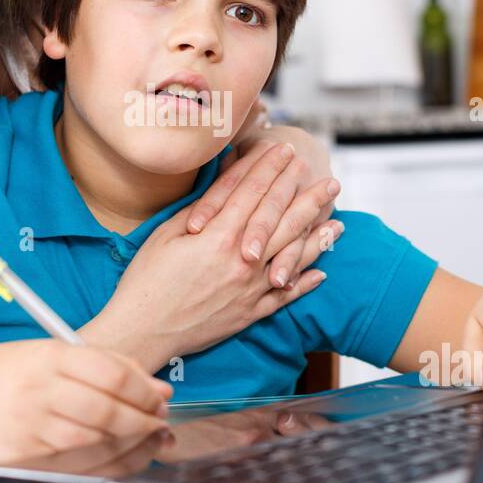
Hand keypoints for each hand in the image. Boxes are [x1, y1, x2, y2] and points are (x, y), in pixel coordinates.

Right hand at [0, 339, 171, 464]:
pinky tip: (121, 456)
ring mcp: (27, 425)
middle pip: (106, 413)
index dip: (144, 392)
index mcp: (50, 356)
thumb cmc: (16, 372)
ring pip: (94, 444)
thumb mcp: (57, 353)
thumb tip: (160, 391)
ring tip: (147, 439)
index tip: (160, 399)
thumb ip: (110, 366)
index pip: (112, 375)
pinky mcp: (20, 456)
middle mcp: (38, 390)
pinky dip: (107, 464)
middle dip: (143, 421)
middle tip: (158, 422)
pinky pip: (75, 466)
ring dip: (131, 445)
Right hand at [83, 142, 345, 371]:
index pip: (253, 193)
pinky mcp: (249, 315)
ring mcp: (250, 290)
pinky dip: (304, 285)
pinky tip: (321, 273)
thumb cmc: (146, 280)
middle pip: (283, 221)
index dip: (272, 169)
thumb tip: (223, 179)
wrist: (143, 331)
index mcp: (219, 236)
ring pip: (293, 258)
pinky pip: (284, 298)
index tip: (287, 151)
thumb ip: (201, 208)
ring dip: (318, 239)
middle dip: (307, 197)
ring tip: (339, 223)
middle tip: (330, 181)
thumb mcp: (167, 234)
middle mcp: (242, 261)